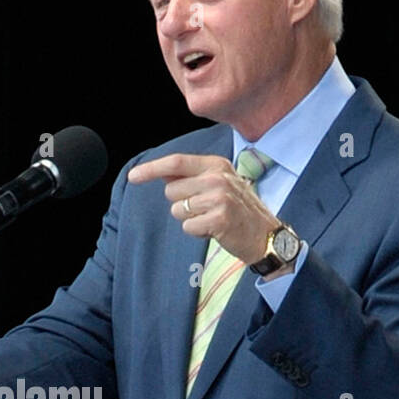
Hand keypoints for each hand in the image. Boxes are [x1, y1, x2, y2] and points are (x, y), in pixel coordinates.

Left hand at [127, 152, 277, 267]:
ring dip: (190, 219)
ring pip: (177, 210)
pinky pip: (188, 227)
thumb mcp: (219, 184)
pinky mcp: (219, 219)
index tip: (133, 176)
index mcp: (216, 165)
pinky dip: (197, 232)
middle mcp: (218, 177)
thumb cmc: (237, 210)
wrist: (265, 235)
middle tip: (204, 209)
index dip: (152, 169)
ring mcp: (220, 198)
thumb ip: (191, 177)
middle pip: (172, 191)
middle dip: (181, 204)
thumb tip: (160, 173)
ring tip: (211, 219)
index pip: (176, 163)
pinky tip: (214, 230)